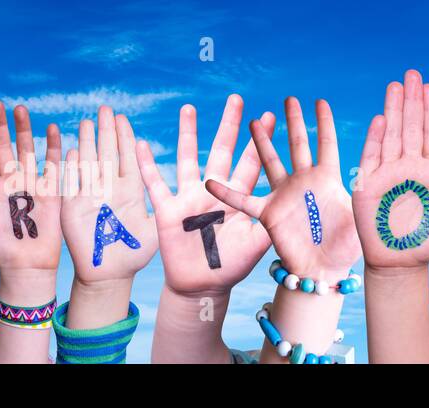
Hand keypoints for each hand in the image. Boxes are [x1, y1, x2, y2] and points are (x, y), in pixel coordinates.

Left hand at [0, 101, 61, 271]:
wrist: (27, 267)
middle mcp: (10, 184)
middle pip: (4, 149)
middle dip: (0, 127)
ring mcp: (31, 185)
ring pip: (27, 151)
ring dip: (24, 130)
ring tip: (19, 108)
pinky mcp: (51, 191)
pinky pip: (52, 165)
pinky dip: (53, 147)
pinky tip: (51, 128)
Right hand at [60, 106, 158, 282]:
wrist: (109, 275)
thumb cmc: (134, 255)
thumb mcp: (157, 230)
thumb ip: (168, 211)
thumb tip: (189, 198)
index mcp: (130, 189)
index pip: (127, 156)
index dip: (124, 137)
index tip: (122, 118)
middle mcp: (110, 188)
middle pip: (106, 153)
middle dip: (105, 131)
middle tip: (105, 109)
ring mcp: (90, 196)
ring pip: (87, 163)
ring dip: (86, 142)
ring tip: (86, 122)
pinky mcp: (73, 208)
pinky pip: (70, 183)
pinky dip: (69, 167)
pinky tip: (69, 149)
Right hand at [137, 94, 273, 294]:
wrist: (202, 287)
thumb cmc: (232, 267)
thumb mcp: (256, 245)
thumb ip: (268, 224)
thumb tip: (288, 207)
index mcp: (237, 198)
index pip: (251, 163)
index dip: (260, 141)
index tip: (269, 116)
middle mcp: (213, 191)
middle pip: (222, 151)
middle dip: (229, 125)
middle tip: (237, 99)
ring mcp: (189, 198)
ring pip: (188, 158)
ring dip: (188, 133)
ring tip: (189, 107)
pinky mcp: (169, 210)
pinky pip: (155, 183)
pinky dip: (146, 165)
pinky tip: (139, 144)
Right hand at [207, 98, 359, 279]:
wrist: (323, 269)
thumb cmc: (345, 246)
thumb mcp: (358, 213)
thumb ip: (361, 189)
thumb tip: (375, 165)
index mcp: (327, 180)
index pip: (326, 144)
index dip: (323, 123)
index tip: (320, 101)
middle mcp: (303, 182)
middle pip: (297, 144)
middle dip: (293, 121)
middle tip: (289, 99)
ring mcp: (284, 196)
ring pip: (270, 162)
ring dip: (261, 142)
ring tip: (252, 121)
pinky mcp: (269, 213)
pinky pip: (243, 201)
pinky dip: (227, 193)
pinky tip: (210, 184)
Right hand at [353, 70, 428, 269]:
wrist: (399, 264)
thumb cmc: (428, 245)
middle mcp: (410, 168)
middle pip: (411, 127)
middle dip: (413, 101)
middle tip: (413, 74)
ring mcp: (388, 174)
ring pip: (392, 135)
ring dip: (394, 110)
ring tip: (396, 86)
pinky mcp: (369, 185)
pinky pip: (373, 158)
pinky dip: (376, 139)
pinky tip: (381, 119)